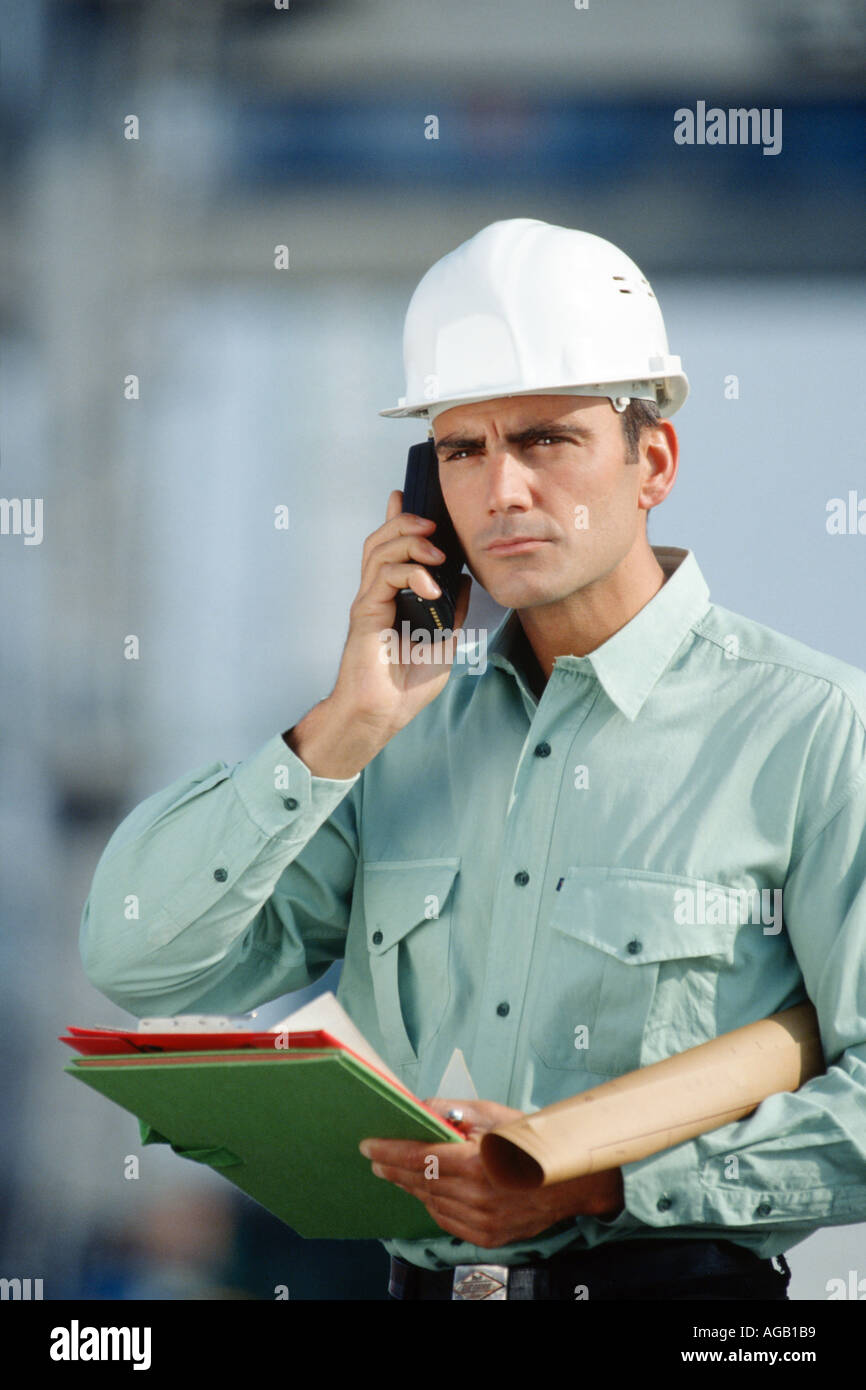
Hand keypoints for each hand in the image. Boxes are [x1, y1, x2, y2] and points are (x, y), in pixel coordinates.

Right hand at [284, 491, 471, 777]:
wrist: (383, 713)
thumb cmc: (406, 684)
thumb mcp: (444, 641)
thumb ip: (453, 609)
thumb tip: (466, 579)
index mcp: (393, 596)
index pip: (392, 547)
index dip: (399, 519)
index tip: (409, 495)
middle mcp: (377, 593)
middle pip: (382, 539)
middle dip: (407, 522)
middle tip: (433, 525)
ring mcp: (369, 601)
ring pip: (379, 550)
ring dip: (410, 542)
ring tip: (435, 551)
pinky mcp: (365, 612)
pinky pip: (384, 577)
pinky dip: (409, 573)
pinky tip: (431, 586)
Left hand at [359, 1098, 624, 1248]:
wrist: (573, 1181)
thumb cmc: (533, 1140)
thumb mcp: (496, 1114)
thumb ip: (455, 1111)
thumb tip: (422, 1106)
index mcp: (477, 1164)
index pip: (420, 1158)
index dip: (390, 1152)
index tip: (369, 1146)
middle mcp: (477, 1198)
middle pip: (421, 1182)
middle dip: (394, 1168)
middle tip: (375, 1158)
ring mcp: (482, 1222)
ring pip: (431, 1202)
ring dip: (411, 1186)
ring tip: (396, 1171)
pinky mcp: (487, 1237)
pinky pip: (447, 1219)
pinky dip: (433, 1203)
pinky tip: (426, 1190)